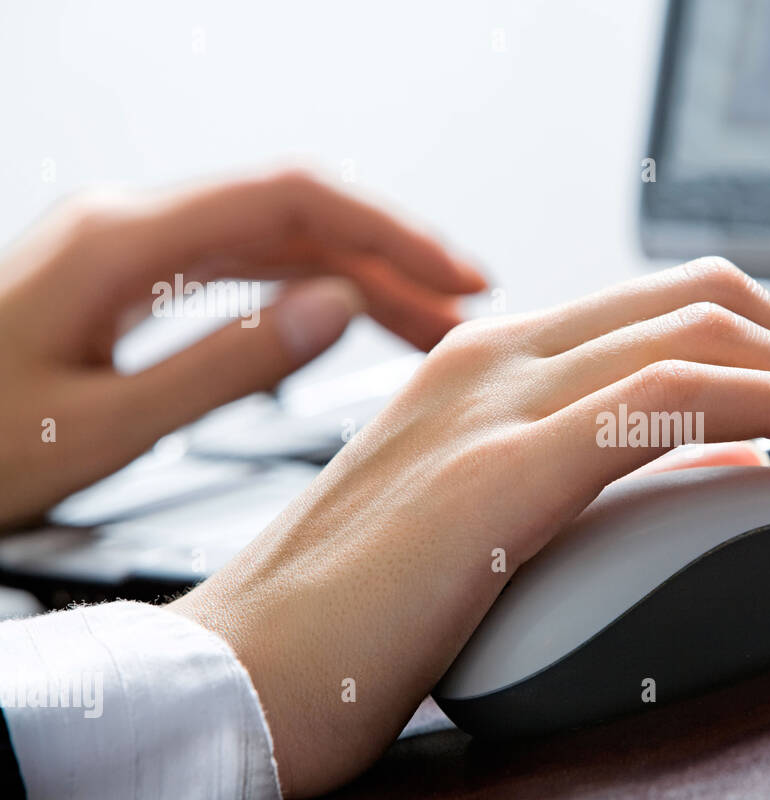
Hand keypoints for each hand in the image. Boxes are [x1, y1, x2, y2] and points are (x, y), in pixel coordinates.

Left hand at [0, 168, 484, 528]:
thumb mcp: (105, 426)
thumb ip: (229, 365)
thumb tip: (335, 312)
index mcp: (122, 245)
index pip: (293, 203)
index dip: (390, 234)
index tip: (456, 278)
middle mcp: (126, 229)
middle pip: (292, 218)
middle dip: (388, 259)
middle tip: (463, 312)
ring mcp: (121, 253)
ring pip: (269, 243)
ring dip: (355, 276)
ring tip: (425, 322)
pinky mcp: (119, 284)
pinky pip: (234, 269)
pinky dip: (303, 291)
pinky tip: (340, 320)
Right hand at [170, 257, 769, 799]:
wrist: (242, 672)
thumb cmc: (351, 616)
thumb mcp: (483, 518)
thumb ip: (583, 474)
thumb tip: (707, 457)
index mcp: (489, 362)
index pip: (666, 304)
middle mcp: (496, 356)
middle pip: (703, 294)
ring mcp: (498, 398)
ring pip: (706, 330)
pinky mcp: (505, 465)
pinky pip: (678, 398)